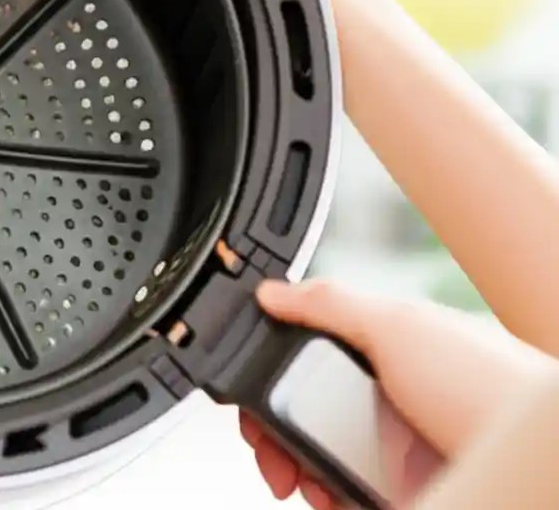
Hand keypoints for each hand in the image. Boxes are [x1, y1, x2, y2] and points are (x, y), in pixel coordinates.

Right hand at [245, 280, 556, 508]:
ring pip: (317, 461)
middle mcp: (383, 398)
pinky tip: (331, 497)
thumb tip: (271, 292)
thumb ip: (331, 305)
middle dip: (273, 438)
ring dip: (299, 474)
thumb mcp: (401, 325)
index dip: (266, 380)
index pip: (299, 359)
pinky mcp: (399, 488)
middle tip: (272, 456)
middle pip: (299, 415)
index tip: (250, 404)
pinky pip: (344, 493)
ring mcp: (392, 448)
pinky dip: (329, 498)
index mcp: (380, 350)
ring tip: (305, 483)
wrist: (532, 458)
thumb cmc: (494, 386)